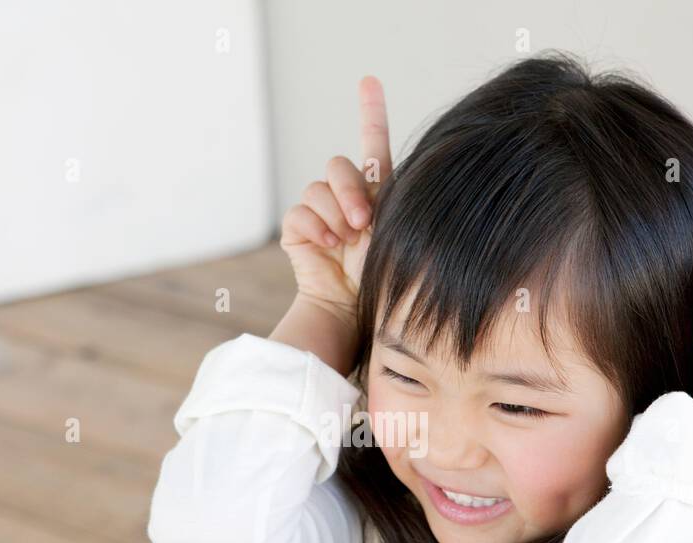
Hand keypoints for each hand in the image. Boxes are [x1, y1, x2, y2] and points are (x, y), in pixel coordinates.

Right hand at [278, 75, 391, 327]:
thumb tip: (370, 179)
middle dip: (349, 189)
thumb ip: (384, 200)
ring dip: (334, 212)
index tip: (369, 81)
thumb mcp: (394, 233)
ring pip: (317, 189)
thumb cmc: (383, 278)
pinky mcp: (299, 231)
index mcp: (376, 193)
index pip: (372, 143)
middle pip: (339, 165)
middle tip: (362, 222)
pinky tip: (327, 245)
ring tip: (345, 240)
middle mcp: (346, 197)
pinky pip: (300, 212)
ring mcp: (320, 213)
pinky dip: (314, 226)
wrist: (354, 311)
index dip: (370, 111)